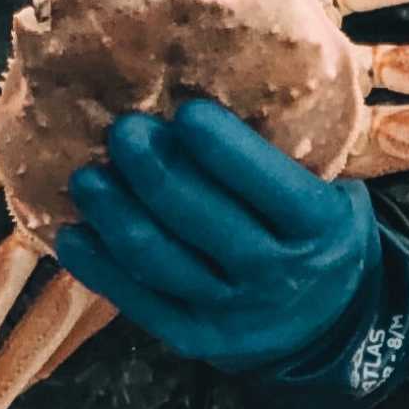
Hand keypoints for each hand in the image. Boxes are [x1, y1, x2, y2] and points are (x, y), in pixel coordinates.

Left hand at [56, 95, 382, 374]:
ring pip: (161, 261)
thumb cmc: (318, 227)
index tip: (185, 111)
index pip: (267, 185)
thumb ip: (290, 148)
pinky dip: (100, 268)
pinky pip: (139, 302)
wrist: (330, 324)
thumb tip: (223, 70)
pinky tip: (73, 234)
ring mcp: (231, 311)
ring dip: (117, 215)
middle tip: (122, 130)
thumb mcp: (335, 188)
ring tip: (86, 177)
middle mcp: (275, 272)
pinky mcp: (194, 338)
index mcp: (318, 225)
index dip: (224, 149)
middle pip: (203, 220)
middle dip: (156, 172)